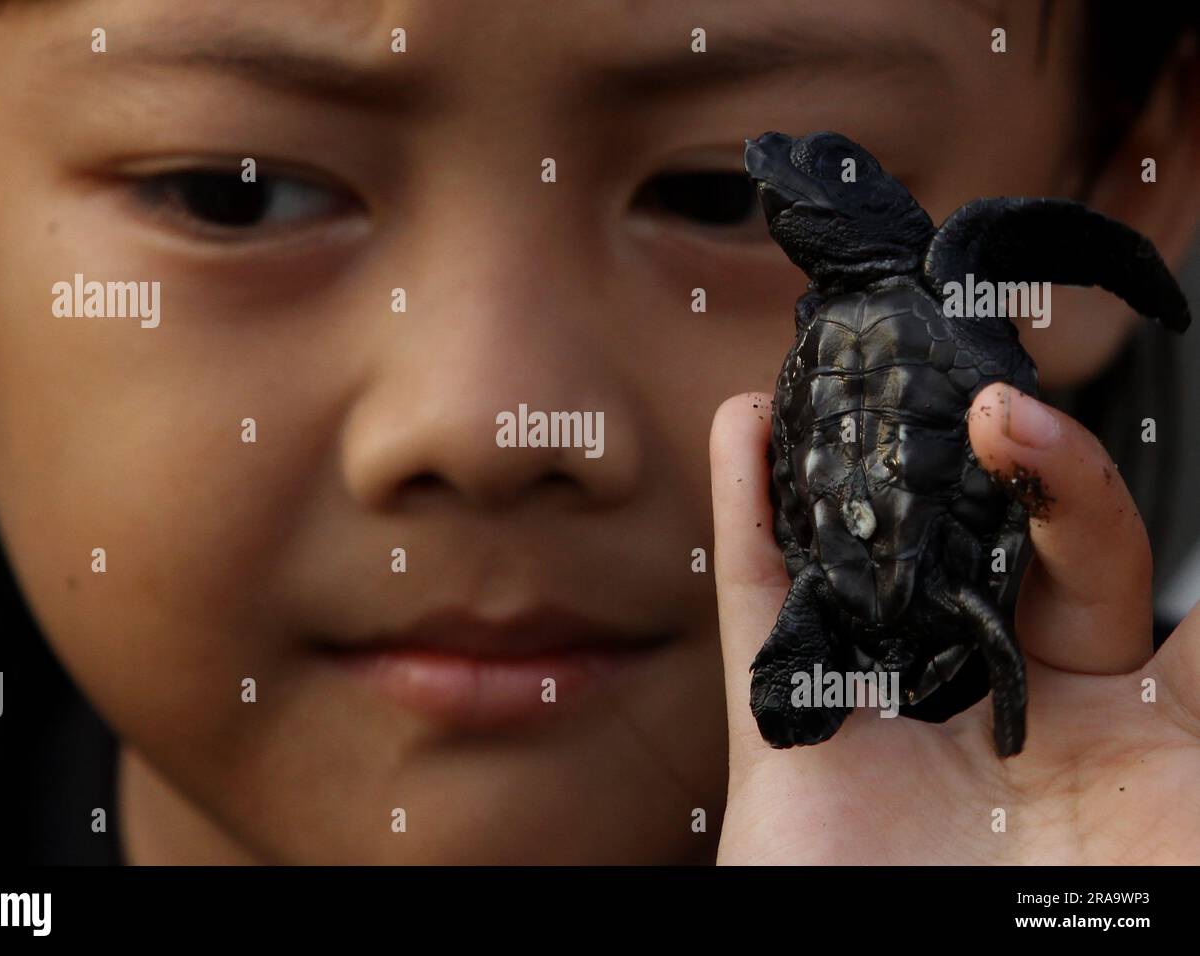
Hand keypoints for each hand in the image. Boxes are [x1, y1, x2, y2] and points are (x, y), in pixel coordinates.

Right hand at [710, 385, 1199, 863]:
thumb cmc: (1099, 919)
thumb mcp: (1196, 806)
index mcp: (1099, 710)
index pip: (1089, 555)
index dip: (1071, 481)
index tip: (1029, 429)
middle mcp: (984, 690)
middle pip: (968, 536)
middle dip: (964, 450)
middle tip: (958, 382)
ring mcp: (880, 704)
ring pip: (856, 552)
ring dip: (845, 455)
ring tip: (842, 364)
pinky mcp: (788, 728)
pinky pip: (762, 604)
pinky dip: (750, 513)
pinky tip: (749, 428)